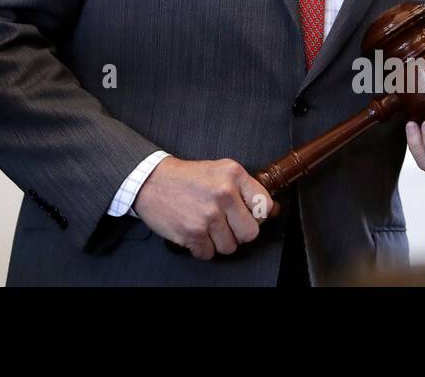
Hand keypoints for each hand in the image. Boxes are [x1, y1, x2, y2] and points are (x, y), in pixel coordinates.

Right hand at [131, 157, 278, 259]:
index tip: (245, 214)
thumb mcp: (219, 170)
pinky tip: (194, 231)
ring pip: (230, 247)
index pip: (264, 205)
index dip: (256, 215)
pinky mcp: (193, 233)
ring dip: (217, 241)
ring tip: (206, 225)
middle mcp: (224, 193)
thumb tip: (273, 211)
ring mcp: (209, 215)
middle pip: (251, 233)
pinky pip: (209, 254)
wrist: (150, 180)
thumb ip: (244, 188)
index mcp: (233, 174)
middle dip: (238, 232)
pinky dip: (201, 248)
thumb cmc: (185, 177)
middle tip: (224, 223)